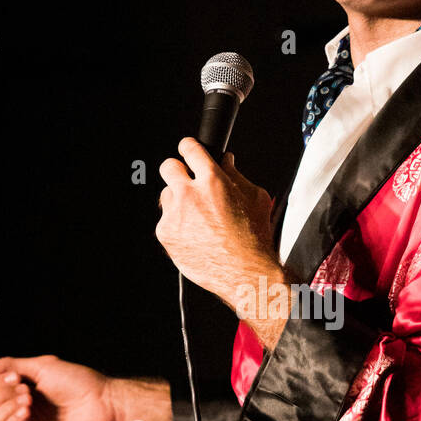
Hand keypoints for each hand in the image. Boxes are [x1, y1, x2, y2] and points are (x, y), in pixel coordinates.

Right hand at [0, 354, 117, 420]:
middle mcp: (19, 416)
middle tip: (25, 389)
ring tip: (28, 401)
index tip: (18, 377)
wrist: (102, 400)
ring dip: (3, 411)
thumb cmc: (77, 381)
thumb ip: (5, 366)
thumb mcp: (38, 367)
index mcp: (18, 397)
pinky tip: (25, 415)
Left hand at [155, 140, 276, 308]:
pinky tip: (194, 233)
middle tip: (187, 181)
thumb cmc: (254, 239)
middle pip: (168, 166)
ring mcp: (175, 214)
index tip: (188, 150)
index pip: (190, 149)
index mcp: (213, 180)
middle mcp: (190, 194)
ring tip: (197, 217)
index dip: (189, 147)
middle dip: (177, 170)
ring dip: (177, 200)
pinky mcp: (166, 233)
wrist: (245, 272)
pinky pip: (165, 220)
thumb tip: (226, 162)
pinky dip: (176, 224)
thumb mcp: (255, 198)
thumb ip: (237, 175)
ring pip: (165, 195)